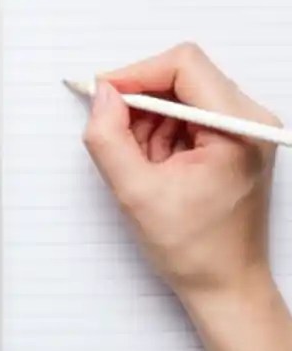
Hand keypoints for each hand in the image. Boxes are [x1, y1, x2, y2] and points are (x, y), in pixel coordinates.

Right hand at [81, 42, 280, 302]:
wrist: (226, 285)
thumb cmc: (195, 250)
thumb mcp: (135, 193)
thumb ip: (109, 137)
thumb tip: (101, 96)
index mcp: (238, 128)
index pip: (184, 65)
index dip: (136, 74)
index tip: (104, 96)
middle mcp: (250, 120)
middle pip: (182, 76)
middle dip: (140, 105)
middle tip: (121, 142)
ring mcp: (243, 129)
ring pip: (179, 95)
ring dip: (149, 122)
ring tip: (146, 167)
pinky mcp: (232, 139)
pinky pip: (185, 115)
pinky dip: (160, 134)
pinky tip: (158, 168)